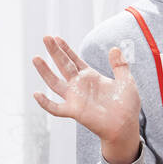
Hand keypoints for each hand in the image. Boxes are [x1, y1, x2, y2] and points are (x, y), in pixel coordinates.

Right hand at [33, 36, 141, 163]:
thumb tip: (114, 48)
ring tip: (36, 58)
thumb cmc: (126, 105)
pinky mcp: (74, 111)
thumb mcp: (126, 81)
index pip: (74, 60)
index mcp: (90, 77)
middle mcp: (80, 86)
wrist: (126, 125)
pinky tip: (37, 94)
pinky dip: (46, 103)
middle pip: (63, 65)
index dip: (65, 49)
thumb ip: (120, 65)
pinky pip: (56, 108)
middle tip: (46, 37)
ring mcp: (75, 98)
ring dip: (45, 71)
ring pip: (55, 83)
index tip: (56, 38)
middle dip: (55, 52)